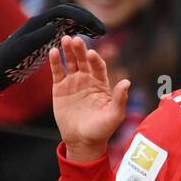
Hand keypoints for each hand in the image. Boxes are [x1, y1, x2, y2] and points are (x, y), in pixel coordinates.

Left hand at [0, 4, 106, 90]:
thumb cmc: (10, 59)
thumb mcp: (23, 49)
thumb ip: (38, 37)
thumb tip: (56, 26)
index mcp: (39, 22)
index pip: (65, 12)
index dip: (82, 18)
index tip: (96, 28)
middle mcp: (44, 22)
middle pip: (70, 13)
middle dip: (87, 19)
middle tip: (102, 31)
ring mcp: (46, 28)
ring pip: (70, 21)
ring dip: (85, 25)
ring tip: (99, 34)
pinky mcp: (47, 37)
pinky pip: (67, 30)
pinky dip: (80, 32)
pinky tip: (87, 40)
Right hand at [50, 34, 129, 162]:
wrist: (82, 141)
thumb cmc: (101, 130)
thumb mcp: (114, 115)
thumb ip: (120, 98)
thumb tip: (127, 82)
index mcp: (101, 84)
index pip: (98, 67)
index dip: (95, 59)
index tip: (92, 53)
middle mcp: (87, 80)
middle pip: (83, 61)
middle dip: (80, 50)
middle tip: (75, 39)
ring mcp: (73, 82)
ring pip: (70, 63)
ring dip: (68, 51)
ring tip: (64, 39)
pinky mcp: (60, 88)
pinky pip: (58, 72)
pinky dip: (55, 62)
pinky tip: (53, 52)